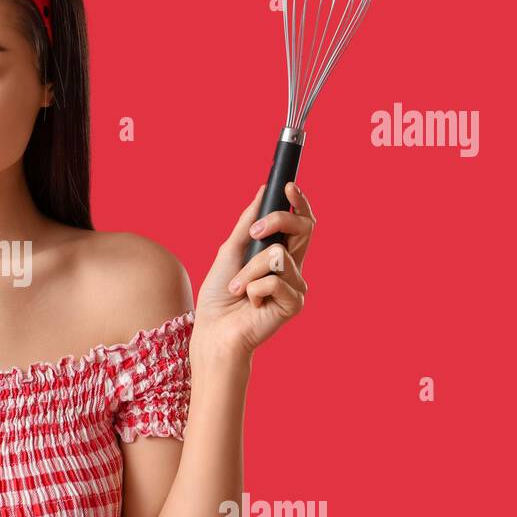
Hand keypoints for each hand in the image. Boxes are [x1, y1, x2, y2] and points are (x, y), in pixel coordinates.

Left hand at [193, 181, 314, 357]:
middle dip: (277, 221)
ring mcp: (296, 286)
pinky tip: (250, 303)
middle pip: (303, 228)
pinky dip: (253, 289)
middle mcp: (293, 268)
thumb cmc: (219, 296)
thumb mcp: (229, 251)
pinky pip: (274, 280)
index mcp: (281, 255)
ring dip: (249, 270)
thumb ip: (247, 223)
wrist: (213, 330)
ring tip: (238, 288)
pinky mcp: (294, 304)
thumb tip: (263, 192)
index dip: (299, 202)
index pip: (301, 223)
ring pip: (278, 255)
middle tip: (253, 232)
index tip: (287, 185)